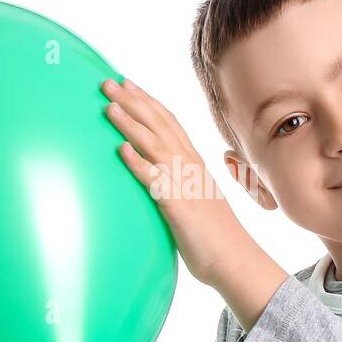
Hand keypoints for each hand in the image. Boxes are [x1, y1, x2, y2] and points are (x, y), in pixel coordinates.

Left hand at [100, 76, 243, 285]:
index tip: (128, 84)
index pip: (168, 122)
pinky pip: (154, 180)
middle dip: (132, 101)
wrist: (233, 259)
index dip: (147, 101)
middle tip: (108, 82)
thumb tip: (161, 177)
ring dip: (130, 123)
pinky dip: (138, 162)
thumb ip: (179, 182)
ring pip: (154, 144)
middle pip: (158, 124)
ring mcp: (184, 184)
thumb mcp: (195, 197)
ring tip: (108, 106)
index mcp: (193, 162)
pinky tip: (121, 149)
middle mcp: (189, 166)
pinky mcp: (177, 205)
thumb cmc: (213, 234)